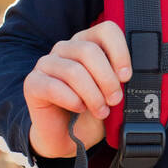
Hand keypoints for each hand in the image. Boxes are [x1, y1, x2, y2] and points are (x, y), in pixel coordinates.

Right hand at [24, 21, 131, 158]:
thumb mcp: (112, 93)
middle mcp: (66, 48)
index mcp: (88, 43)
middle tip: (115, 100)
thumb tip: (134, 77)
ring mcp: (46, 64)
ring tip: (101, 111)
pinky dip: (72, 100)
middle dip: (107, 79)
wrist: (69, 137)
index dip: (120, 52)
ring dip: (92, 95)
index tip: (126, 77)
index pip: (106, 30)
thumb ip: (121, 80)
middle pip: (89, 51)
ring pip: (74, 71)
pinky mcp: (33, 83)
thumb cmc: (92, 111)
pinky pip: (54, 86)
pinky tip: (79, 108)